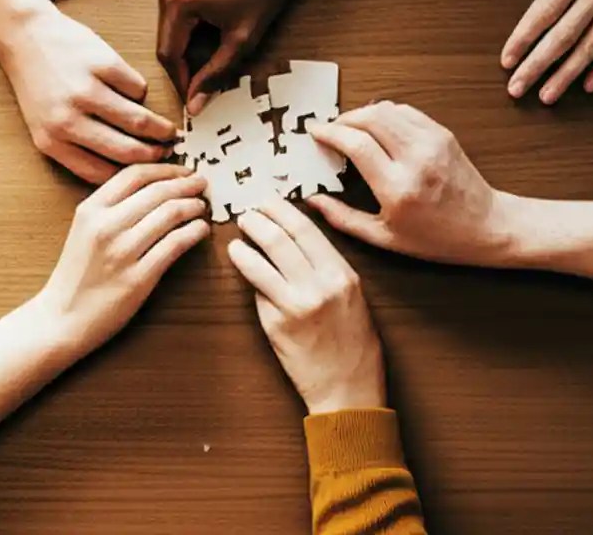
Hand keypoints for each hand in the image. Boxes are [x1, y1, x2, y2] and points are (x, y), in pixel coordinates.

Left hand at [0, 9, 177, 183]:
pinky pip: (137, 89)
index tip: (146, 173)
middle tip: (165, 152)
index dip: (130, 176)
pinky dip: (139, 92)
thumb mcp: (45, 125)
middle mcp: (67, 120)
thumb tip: (121, 168)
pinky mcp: (102, 64)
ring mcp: (86, 91)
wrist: (24, 36)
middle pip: (127, 151)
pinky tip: (131, 90)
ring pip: (138, 121)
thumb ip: (76, 148)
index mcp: (51, 142)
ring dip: (160, 128)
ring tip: (167, 130)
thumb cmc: (38, 83)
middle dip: (153, 156)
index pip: (102, 173)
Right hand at [39, 164, 208, 349]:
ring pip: (170, 214)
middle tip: (201, 184)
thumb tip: (155, 189)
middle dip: (186, 184)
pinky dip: (194, 233)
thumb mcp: (84, 230)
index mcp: (90, 209)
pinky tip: (200, 230)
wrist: (62, 318)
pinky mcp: (138, 278)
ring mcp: (122, 252)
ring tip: (201, 207)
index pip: (135, 174)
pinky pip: (175, 245)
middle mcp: (105, 226)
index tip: (183, 171)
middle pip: (157, 191)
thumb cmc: (76, 275)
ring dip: (193, 206)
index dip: (166, 169)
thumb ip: (110, 208)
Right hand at [158, 0, 297, 112]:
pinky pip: (176, 23)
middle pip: (166, 46)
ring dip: (186, 57)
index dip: (181, 83)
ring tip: (207, 73)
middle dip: (183, 71)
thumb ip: (215, 74)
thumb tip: (196, 102)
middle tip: (201, 92)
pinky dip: (189, 41)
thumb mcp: (241, 40)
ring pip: (170, 37)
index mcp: (177, 3)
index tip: (194, 103)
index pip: (168, 56)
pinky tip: (207, 51)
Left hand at [229, 199, 383, 413]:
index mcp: (343, 274)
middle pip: (283, 236)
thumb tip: (294, 243)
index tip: (269, 202)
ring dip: (246, 239)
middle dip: (260, 218)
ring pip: (265, 257)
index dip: (283, 211)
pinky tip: (239, 259)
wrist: (348, 390)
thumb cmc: (354, 346)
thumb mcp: (354, 298)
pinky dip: (245, 267)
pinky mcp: (278, 322)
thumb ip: (328, 270)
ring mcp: (298, 303)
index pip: (307, 230)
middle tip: (248, 212)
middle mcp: (322, 284)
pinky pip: (258, 286)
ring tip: (238, 233)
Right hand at [307, 102, 514, 265]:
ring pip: (386, 109)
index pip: (356, 144)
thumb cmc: (437, 238)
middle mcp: (415, 159)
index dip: (330, 133)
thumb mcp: (385, 238)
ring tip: (349, 128)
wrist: (487, 226)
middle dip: (343, 119)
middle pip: (369, 118)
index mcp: (398, 188)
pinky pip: (405, 112)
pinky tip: (375, 127)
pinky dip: (384, 113)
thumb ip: (344, 219)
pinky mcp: (442, 134)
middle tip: (328, 130)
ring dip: (362, 113)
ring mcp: (432, 142)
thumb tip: (313, 200)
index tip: (314, 133)